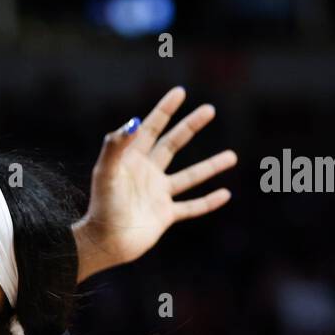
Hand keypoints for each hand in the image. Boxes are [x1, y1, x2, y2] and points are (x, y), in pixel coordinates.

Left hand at [75, 86, 236, 280]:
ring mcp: (157, 194)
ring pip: (189, 177)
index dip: (164, 110)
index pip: (151, 129)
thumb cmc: (102, 207)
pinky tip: (226, 194)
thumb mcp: (106, 173)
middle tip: (210, 109)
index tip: (180, 92)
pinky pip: (191, 207)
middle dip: (190, 126)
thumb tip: (133, 122)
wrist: (105, 242)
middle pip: (173, 144)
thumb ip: (115, 147)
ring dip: (210, 166)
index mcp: (132, 160)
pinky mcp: (165, 215)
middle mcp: (147, 174)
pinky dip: (208, 202)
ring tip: (233, 155)